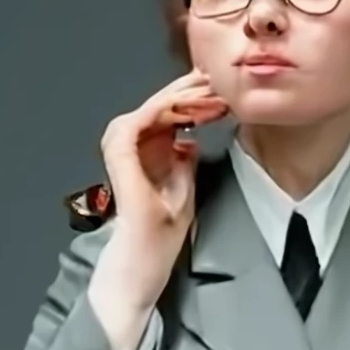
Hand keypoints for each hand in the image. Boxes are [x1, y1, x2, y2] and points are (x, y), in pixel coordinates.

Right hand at [88, 69, 228, 346]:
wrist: (137, 267)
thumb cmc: (158, 237)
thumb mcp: (183, 192)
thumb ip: (184, 163)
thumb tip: (189, 139)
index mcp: (144, 152)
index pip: (172, 112)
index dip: (200, 99)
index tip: (229, 95)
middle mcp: (130, 146)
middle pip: (163, 103)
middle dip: (196, 90)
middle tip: (226, 82)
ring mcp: (122, 149)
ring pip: (155, 105)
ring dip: (187, 96)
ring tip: (216, 93)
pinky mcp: (119, 157)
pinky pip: (143, 119)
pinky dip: (170, 110)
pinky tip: (197, 109)